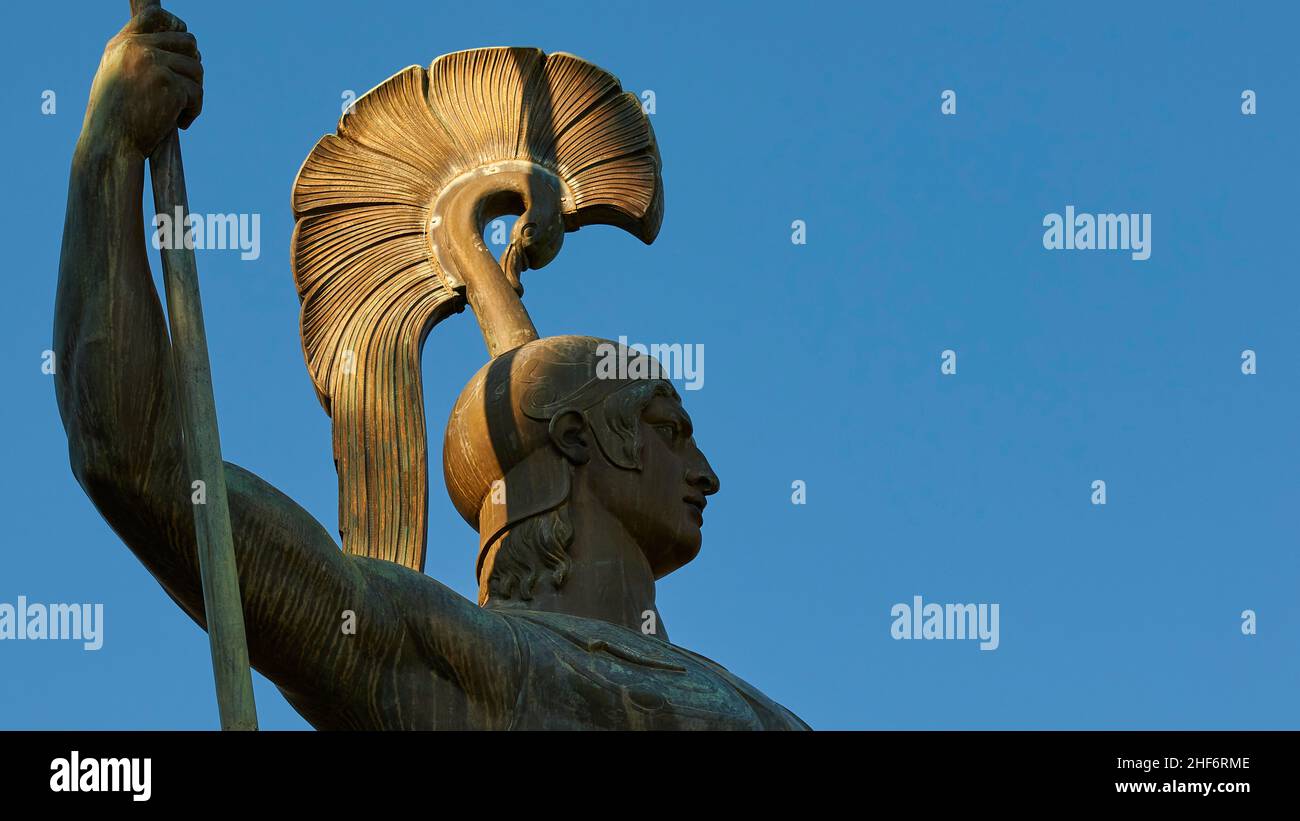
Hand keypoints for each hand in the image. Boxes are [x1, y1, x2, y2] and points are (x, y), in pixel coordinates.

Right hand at [82, 6, 202, 157]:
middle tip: (188, 88)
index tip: (186, 42)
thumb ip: (138, 59)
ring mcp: (154, 65)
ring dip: (194, 92)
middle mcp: (137, 49)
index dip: (176, 24)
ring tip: (181, 112)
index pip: (154, 17)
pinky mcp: (170, 85)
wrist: (111, 142)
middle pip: (187, 42)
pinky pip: (197, 93)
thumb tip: (182, 53)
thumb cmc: (114, 118)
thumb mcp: (117, 78)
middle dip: (192, 66)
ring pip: (196, 69)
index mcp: (122, 45)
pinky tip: (181, 124)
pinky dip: (194, 110)